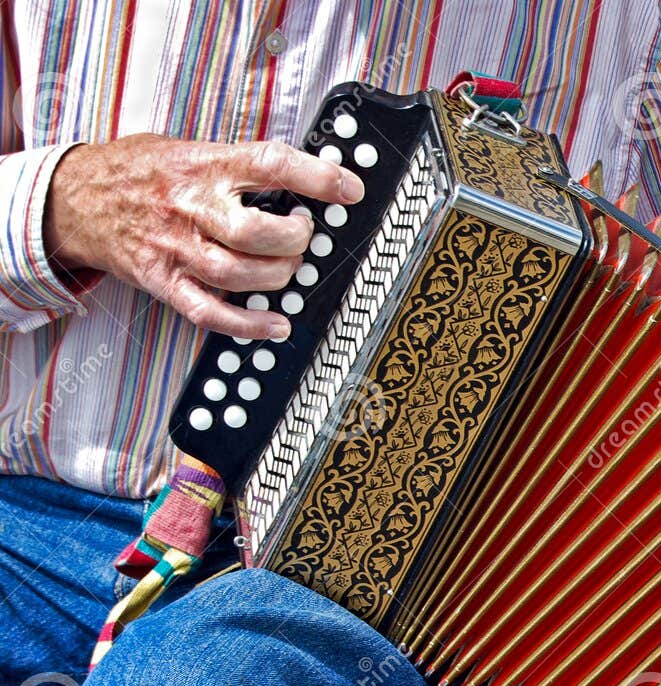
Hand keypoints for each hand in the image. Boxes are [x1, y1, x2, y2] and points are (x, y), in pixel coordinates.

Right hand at [43, 134, 363, 339]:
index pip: (269, 164)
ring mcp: (175, 248)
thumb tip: (303, 176)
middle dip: (295, 239)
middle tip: (305, 234)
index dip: (317, 177)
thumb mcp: (186, 147)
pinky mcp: (163, 281)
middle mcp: (189, 207)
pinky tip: (276, 324)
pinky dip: (248, 325)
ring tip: (288, 266)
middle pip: (256, 232)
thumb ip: (236, 164)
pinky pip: (210, 312)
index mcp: (201, 165)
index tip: (348, 189)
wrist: (73, 197)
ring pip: (239, 275)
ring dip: (277, 277)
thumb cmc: (139, 170)